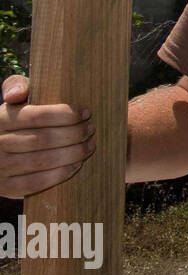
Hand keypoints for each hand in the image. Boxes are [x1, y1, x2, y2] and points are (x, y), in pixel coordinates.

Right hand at [0, 75, 96, 197]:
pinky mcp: (5, 187)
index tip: (86, 112)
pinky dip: (61, 173)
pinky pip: (37, 182)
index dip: (66, 114)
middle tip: (91, 129)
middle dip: (75, 133)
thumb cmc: (11, 123)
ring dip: (73, 153)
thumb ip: (17, 87)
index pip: (37, 116)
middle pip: (44, 139)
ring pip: (44, 161)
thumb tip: (17, 94)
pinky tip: (77, 164)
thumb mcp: (12, 103)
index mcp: (0, 119)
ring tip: (89, 145)